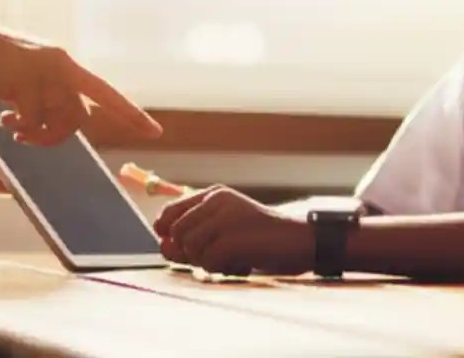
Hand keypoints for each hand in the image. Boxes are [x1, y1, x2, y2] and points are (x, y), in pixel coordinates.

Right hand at [0, 12, 160, 145]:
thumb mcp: (21, 75)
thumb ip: (43, 91)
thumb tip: (55, 121)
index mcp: (63, 62)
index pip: (105, 92)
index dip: (130, 113)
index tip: (155, 131)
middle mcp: (59, 64)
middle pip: (79, 116)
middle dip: (57, 135)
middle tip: (27, 138)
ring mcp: (42, 70)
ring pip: (60, 120)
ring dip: (37, 134)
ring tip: (13, 127)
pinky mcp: (20, 79)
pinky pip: (34, 120)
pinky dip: (21, 129)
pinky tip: (4, 121)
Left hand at [154, 186, 309, 274]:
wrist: (299, 240)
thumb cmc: (261, 240)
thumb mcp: (226, 231)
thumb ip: (195, 236)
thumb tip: (164, 247)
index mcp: (216, 195)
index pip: (172, 210)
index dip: (164, 229)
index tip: (169, 243)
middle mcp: (218, 201)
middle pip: (177, 232)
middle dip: (187, 252)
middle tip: (212, 259)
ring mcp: (225, 218)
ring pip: (190, 247)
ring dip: (206, 261)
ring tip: (231, 259)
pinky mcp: (232, 238)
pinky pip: (208, 261)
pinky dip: (220, 268)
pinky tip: (240, 263)